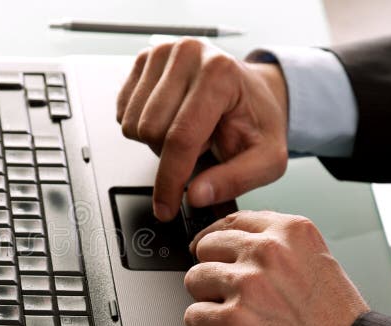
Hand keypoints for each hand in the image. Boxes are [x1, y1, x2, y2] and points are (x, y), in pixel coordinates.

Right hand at [116, 39, 289, 221]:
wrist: (252, 91)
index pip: (181, 137)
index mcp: (220, 72)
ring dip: (156, 141)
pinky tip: (170, 119)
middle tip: (200, 145)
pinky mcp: (143, 60)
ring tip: (187, 131)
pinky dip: (143, 128)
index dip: (170, 180)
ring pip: (133, 124)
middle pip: (151, 131)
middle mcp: (188, 55)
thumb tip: (197, 196)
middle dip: (170, 154)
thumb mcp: (267, 158)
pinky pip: (123, 114)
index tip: (166, 208)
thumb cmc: (257, 120)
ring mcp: (161, 53)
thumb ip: (235, 180)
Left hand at [184, 210, 369, 325]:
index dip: (216, 239)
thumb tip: (236, 245)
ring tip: (237, 319)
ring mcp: (247, 285)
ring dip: (208, 302)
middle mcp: (267, 253)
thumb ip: (279, 250)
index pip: (232, 222)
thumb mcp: (318, 266)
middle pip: (206, 247)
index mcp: (291, 234)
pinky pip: (193, 316)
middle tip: (232, 296)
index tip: (210, 250)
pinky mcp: (230, 321)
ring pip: (194, 280)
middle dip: (213, 273)